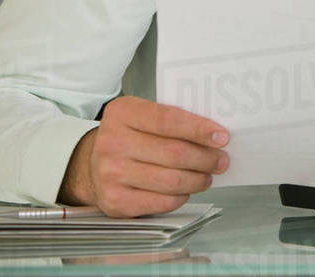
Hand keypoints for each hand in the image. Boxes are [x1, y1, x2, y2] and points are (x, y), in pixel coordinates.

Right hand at [58, 96, 229, 216]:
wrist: (92, 163)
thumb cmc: (129, 136)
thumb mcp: (144, 115)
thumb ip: (174, 119)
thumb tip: (214, 135)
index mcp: (123, 113)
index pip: (169, 120)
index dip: (200, 130)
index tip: (222, 137)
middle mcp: (112, 143)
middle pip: (174, 153)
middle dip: (206, 158)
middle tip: (221, 160)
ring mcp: (111, 174)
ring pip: (172, 181)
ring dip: (198, 179)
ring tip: (207, 175)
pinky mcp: (115, 201)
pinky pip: (162, 202)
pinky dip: (181, 197)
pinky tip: (186, 189)